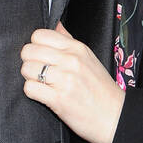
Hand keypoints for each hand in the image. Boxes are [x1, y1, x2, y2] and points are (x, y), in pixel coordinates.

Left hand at [20, 21, 124, 142]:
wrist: (116, 117)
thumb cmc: (101, 90)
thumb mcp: (89, 58)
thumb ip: (69, 41)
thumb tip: (56, 25)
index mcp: (77, 48)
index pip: (39, 35)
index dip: (35, 46)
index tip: (41, 57)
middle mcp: (70, 60)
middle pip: (29, 50)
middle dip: (29, 62)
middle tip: (39, 72)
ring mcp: (64, 79)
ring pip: (27, 69)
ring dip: (30, 78)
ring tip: (43, 85)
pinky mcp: (59, 99)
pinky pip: (30, 88)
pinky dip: (33, 93)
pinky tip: (44, 96)